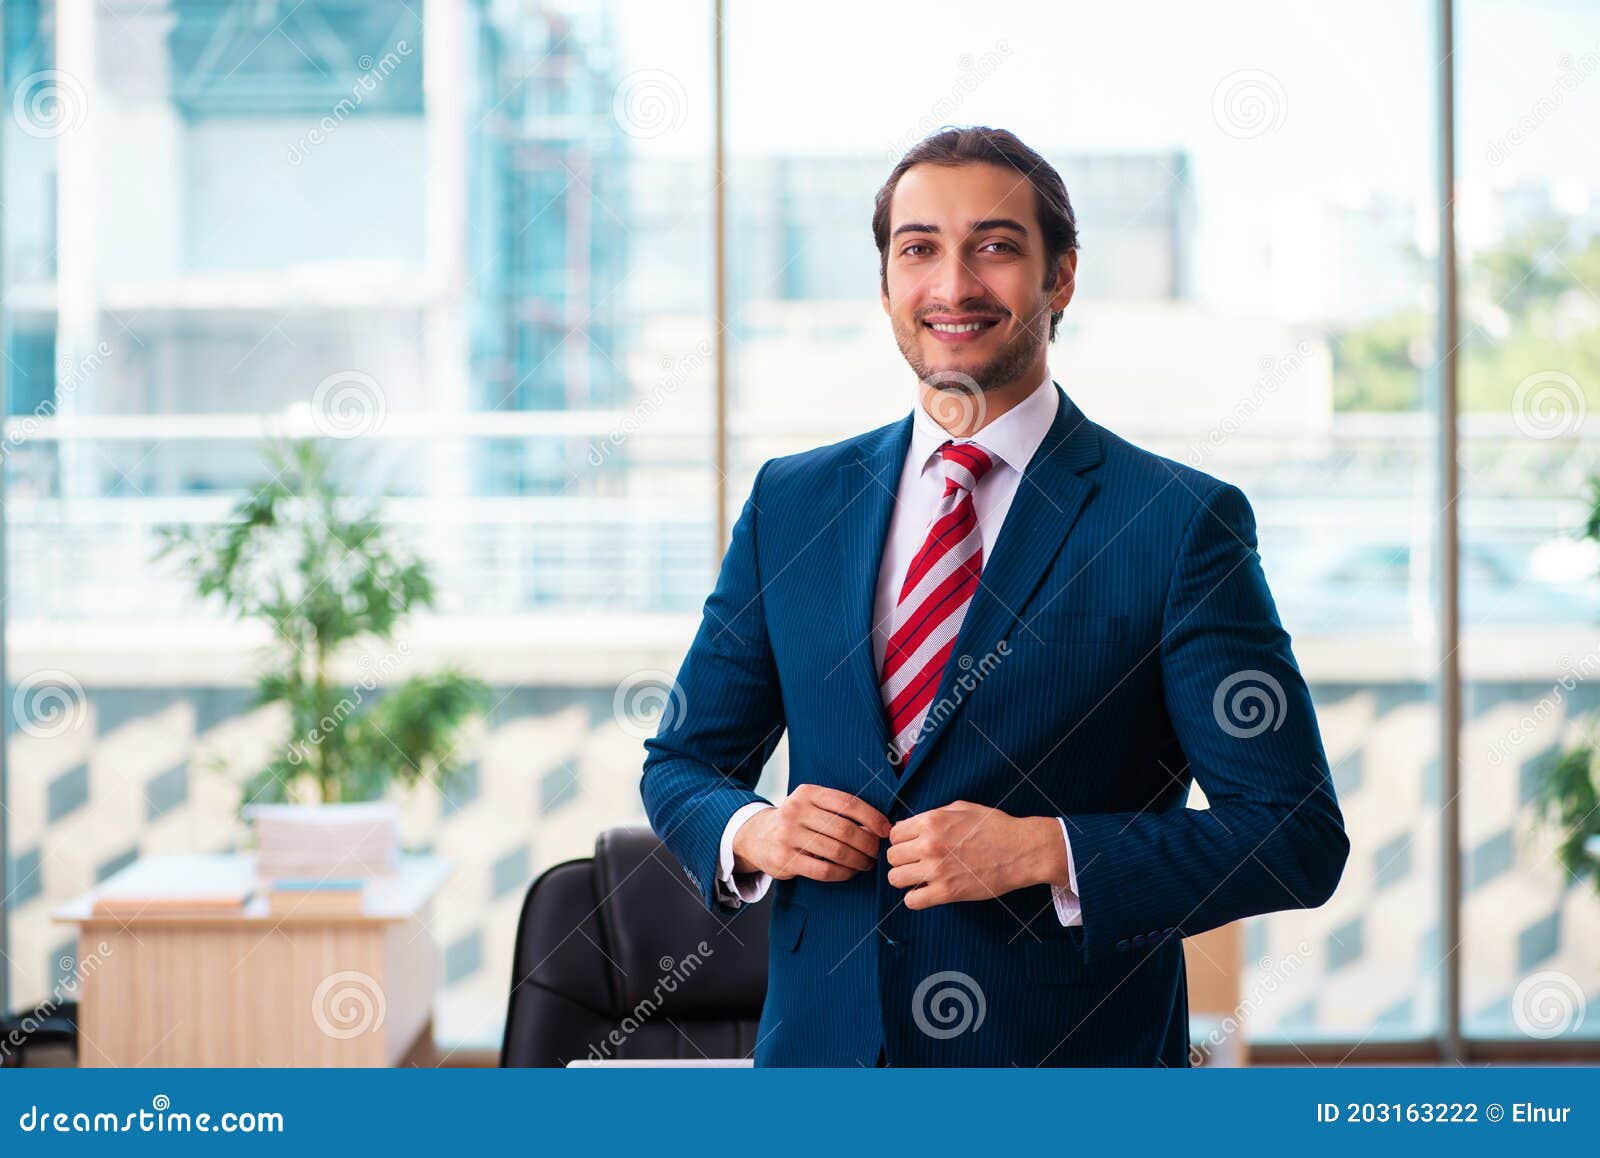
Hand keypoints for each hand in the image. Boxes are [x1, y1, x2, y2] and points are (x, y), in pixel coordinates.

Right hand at [732, 784, 891, 881]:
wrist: (756, 836)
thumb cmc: (797, 821)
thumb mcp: (811, 805)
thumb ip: (838, 810)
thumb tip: (879, 825)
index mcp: (807, 793)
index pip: (847, 803)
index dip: (872, 817)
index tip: (886, 830)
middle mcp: (796, 811)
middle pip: (844, 829)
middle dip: (867, 844)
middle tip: (876, 852)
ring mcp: (788, 836)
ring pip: (836, 851)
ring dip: (858, 861)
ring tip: (866, 864)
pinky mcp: (785, 859)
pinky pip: (824, 870)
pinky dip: (843, 873)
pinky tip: (850, 872)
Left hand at [886, 802, 1065, 909]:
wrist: (1021, 850)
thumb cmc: (995, 827)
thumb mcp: (962, 808)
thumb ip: (933, 815)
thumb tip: (909, 825)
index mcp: (931, 821)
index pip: (894, 834)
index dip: (902, 841)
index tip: (911, 846)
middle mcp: (929, 844)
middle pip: (892, 856)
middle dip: (902, 859)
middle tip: (916, 863)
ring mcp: (937, 869)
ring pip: (895, 878)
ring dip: (905, 879)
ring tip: (919, 878)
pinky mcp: (947, 892)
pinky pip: (912, 901)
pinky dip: (915, 899)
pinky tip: (926, 893)